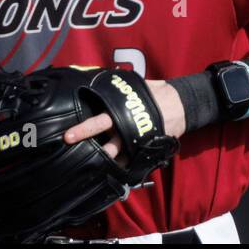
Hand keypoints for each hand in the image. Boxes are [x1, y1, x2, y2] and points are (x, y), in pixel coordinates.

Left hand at [62, 79, 185, 161]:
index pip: (98, 120)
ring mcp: (134, 140)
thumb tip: (100, 78)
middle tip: (71, 144)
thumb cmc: (155, 93)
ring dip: (105, 159)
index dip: (83, 128)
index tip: (68, 135)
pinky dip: (122, 165)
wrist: (181, 105)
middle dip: (87, 142)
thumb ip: (119, 87)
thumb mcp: (136, 86)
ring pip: (116, 153)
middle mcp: (124, 126)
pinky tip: (113, 171)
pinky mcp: (145, 148)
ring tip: (93, 166)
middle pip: (104, 137)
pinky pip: (131, 160)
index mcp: (120, 111)